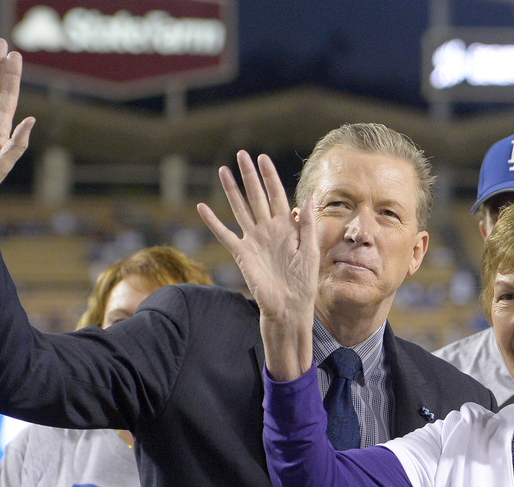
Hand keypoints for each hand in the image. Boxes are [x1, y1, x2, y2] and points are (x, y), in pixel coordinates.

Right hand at [197, 152, 318, 380]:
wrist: (289, 307)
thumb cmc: (304, 282)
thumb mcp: (311, 251)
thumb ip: (308, 225)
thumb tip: (308, 199)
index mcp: (287, 227)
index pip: (277, 195)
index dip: (270, 177)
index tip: (263, 158)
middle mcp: (268, 229)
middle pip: (256, 196)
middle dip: (249, 175)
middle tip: (241, 154)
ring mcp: (253, 240)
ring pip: (240, 209)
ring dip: (232, 190)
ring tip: (223, 170)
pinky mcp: (241, 254)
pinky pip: (224, 234)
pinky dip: (213, 221)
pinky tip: (202, 207)